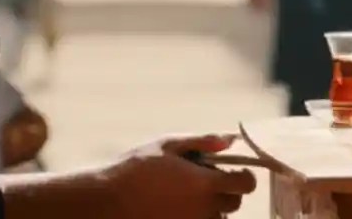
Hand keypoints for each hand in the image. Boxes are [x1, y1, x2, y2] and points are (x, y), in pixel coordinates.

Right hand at [103, 133, 256, 218]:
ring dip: (212, 209)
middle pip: (234, 204)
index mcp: (204, 184)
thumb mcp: (168, 145)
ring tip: (189, 197)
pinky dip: (196, 218)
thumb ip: (203, 141)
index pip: (245, 184)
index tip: (233, 171)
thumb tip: (230, 140)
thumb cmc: (135, 169)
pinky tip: (179, 209)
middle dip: (227, 192)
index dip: (244, 177)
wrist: (105, 201)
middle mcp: (202, 209)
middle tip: (208, 183)